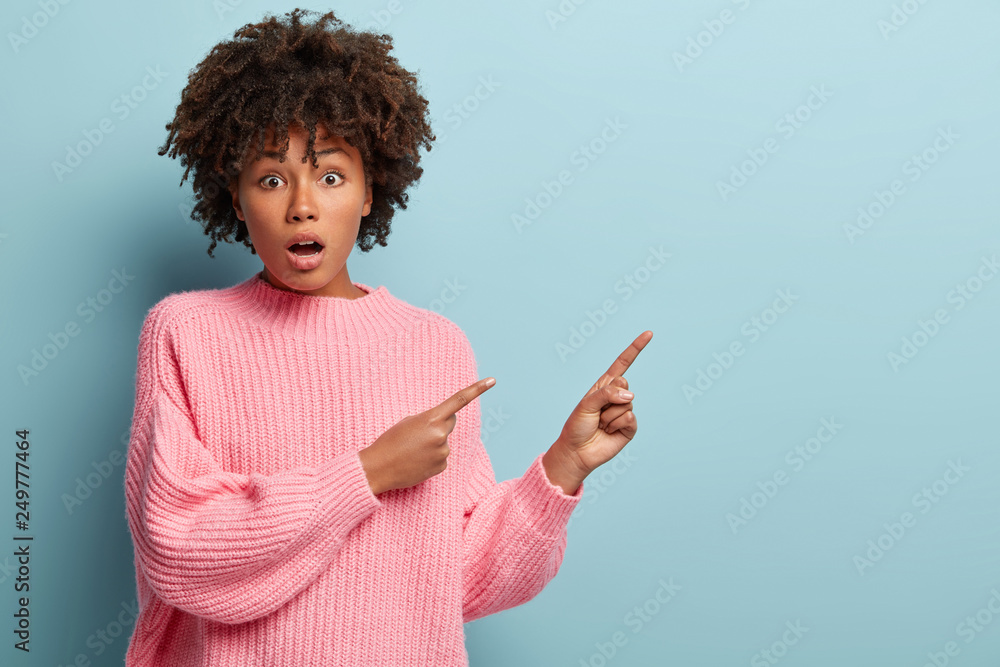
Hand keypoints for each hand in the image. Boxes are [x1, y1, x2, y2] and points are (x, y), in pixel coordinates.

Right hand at [359, 377, 495, 493]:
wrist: (378, 468)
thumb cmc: (390, 442)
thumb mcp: (408, 422)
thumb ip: (429, 420)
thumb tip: (443, 427)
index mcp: (431, 419)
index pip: (458, 401)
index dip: (477, 389)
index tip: (492, 380)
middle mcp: (440, 435)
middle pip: (449, 423)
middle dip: (439, 425)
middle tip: (418, 434)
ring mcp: (443, 451)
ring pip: (444, 441)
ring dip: (433, 443)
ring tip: (413, 450)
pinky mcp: (442, 466)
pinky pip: (441, 456)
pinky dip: (431, 457)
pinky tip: (416, 460)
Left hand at [554, 331, 652, 477]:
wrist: (577, 452)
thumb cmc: (578, 426)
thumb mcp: (587, 404)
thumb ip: (607, 394)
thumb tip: (631, 396)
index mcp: (605, 386)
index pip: (623, 363)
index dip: (635, 348)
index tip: (649, 334)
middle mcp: (617, 396)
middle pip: (624, 384)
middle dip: (609, 397)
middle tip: (597, 412)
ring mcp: (625, 411)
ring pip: (626, 404)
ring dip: (609, 416)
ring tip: (600, 425)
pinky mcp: (630, 427)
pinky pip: (630, 418)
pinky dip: (617, 425)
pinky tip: (608, 432)